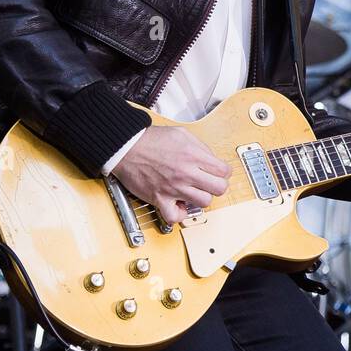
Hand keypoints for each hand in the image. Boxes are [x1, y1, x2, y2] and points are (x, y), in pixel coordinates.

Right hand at [111, 125, 231, 224]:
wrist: (126, 147)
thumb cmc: (150, 140)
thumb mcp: (181, 134)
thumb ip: (200, 147)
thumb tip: (211, 159)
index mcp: (193, 156)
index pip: (224, 171)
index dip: (224, 172)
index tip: (218, 172)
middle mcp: (185, 173)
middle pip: (219, 188)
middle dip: (217, 185)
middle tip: (209, 183)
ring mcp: (173, 187)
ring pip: (204, 202)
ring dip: (201, 198)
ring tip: (194, 192)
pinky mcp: (159, 198)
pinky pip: (175, 216)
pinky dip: (179, 214)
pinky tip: (179, 205)